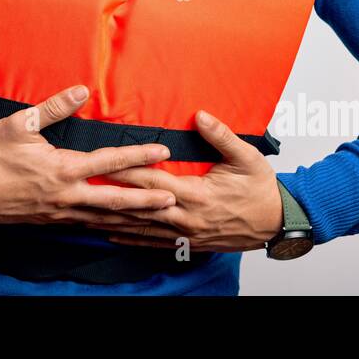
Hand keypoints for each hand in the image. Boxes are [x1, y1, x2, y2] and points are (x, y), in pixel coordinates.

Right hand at [0, 84, 177, 228]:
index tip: (162, 152)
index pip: (110, 161)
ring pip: (102, 218)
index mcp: (63, 168)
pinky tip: (115, 227)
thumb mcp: (22, 123)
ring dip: (130, 218)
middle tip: (173, 201)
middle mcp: (65, 195)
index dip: (139, 155)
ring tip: (154, 218)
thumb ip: (56, 107)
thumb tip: (83, 90)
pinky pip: (84, 225)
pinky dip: (104, 226)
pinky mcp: (47, 222)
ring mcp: (57, 212)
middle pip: (116, 200)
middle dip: (147, 201)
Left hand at [95, 109, 283, 252]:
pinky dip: (131, 239)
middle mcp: (186, 217)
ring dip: (113, 222)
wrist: (277, 222)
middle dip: (108, 197)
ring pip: (142, 228)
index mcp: (197, 194)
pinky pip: (153, 242)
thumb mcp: (246, 157)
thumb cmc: (262, 189)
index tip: (101, 162)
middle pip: (139, 206)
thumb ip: (221, 136)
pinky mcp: (189, 243)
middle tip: (81, 189)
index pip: (152, 180)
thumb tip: (200, 115)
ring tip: (85, 215)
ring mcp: (186, 234)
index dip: (126, 171)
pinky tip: (112, 236)